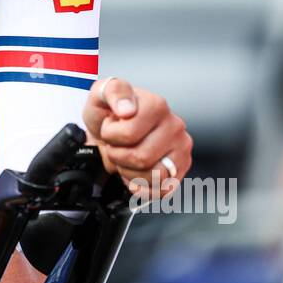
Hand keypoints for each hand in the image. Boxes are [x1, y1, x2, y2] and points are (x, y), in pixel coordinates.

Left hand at [82, 77, 192, 198]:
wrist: (110, 132)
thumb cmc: (108, 115)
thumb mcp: (101, 95)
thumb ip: (113, 92)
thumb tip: (127, 108)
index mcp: (157, 105)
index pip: (129, 134)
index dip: (110, 136)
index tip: (110, 127)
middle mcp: (174, 126)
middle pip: (141, 158)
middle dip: (119, 156)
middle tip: (117, 145)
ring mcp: (180, 149)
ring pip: (154, 176)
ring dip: (130, 172)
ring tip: (126, 158)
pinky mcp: (181, 169)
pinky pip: (163, 190)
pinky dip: (143, 187)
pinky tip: (135, 173)